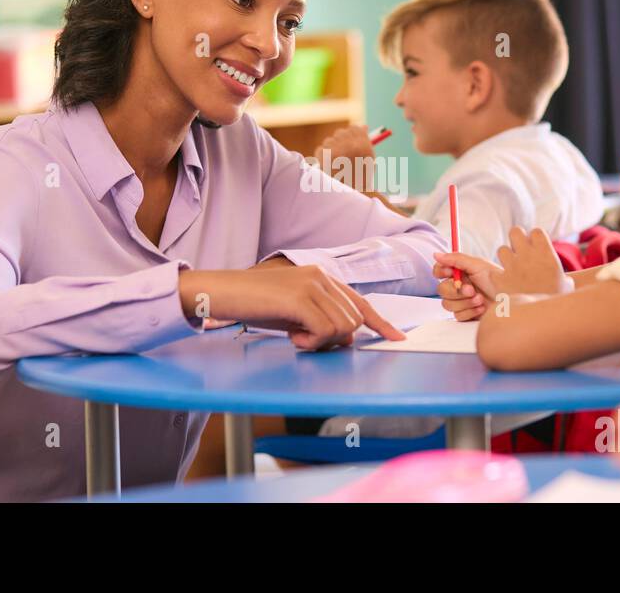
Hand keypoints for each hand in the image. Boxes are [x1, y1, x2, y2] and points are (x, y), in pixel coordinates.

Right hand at [178, 265, 404, 350]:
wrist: (222, 292)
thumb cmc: (254, 303)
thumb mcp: (293, 312)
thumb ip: (320, 319)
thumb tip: (345, 337)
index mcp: (322, 277)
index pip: (360, 302)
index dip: (381, 322)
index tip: (397, 338)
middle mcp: (322, 277)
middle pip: (354, 320)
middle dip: (336, 339)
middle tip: (305, 340)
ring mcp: (312, 285)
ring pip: (343, 327)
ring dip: (321, 342)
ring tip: (295, 336)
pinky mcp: (300, 298)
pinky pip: (325, 331)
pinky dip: (311, 342)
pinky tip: (292, 337)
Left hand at [313, 125, 375, 190]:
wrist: (349, 199)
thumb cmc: (360, 181)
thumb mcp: (368, 161)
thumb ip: (365, 143)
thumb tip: (363, 126)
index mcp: (365, 148)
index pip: (356, 129)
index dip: (352, 132)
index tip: (349, 137)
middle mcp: (352, 147)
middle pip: (342, 133)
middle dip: (340, 140)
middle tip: (340, 151)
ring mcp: (338, 151)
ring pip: (329, 140)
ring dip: (331, 148)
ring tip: (335, 163)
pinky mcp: (325, 157)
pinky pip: (320, 149)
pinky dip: (322, 156)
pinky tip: (327, 166)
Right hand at [432, 251, 500, 320]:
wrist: (511, 302)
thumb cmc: (499, 281)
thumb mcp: (479, 266)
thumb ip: (456, 259)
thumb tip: (436, 254)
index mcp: (460, 272)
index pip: (439, 271)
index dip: (441, 272)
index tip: (450, 273)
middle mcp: (459, 286)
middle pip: (441, 289)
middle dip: (456, 291)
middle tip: (471, 290)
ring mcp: (461, 301)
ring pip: (447, 304)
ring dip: (465, 302)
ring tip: (480, 299)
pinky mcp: (466, 315)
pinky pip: (457, 315)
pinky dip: (470, 311)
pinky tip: (482, 308)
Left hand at [491, 227, 568, 296]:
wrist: (542, 317)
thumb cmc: (557, 300)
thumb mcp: (567, 284)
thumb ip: (560, 274)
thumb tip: (564, 279)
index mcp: (545, 252)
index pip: (536, 231)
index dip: (536, 239)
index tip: (537, 248)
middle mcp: (527, 255)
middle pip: (515, 231)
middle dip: (516, 239)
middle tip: (520, 252)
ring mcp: (511, 266)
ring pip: (501, 250)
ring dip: (506, 258)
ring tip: (512, 269)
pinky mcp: (500, 280)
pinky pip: (492, 272)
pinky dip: (496, 278)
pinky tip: (503, 284)